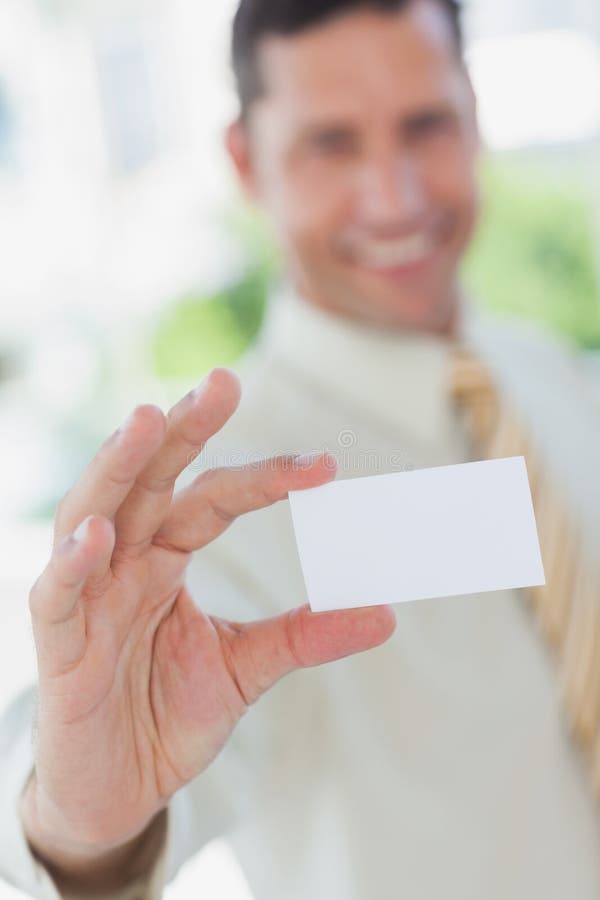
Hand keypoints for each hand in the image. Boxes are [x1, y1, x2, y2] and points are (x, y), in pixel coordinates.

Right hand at [25, 368, 395, 858]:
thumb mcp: (247, 669)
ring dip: (118, 467)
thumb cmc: (169, 714)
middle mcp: (126, 560)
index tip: (325, 466)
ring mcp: (87, 594)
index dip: (264, 478)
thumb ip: (304, 636)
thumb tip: (385, 613)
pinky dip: (73, 561)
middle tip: (223, 382)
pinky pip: (56, 593)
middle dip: (180, 429)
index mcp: (168, 556)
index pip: (214, 498)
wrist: (121, 791)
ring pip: (93, 512)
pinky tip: (98, 534)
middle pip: (150, 480)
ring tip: (147, 421)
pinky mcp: (57, 643)